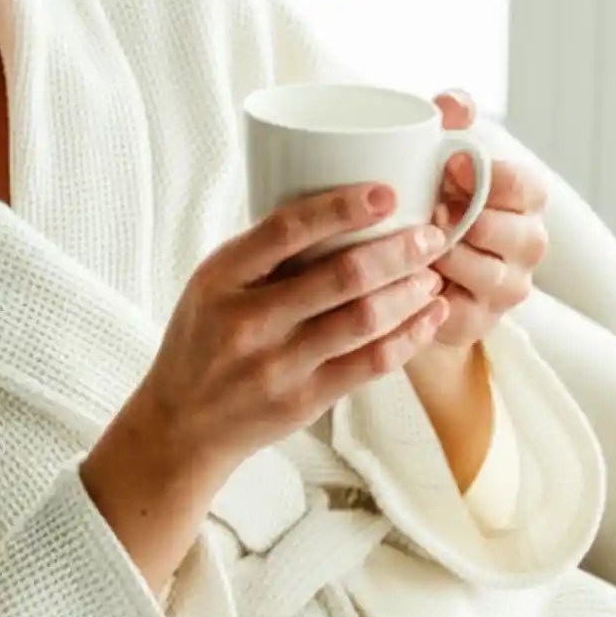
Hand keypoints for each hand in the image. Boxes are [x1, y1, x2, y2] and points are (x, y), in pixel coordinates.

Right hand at [112, 183, 449, 480]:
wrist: (182, 423)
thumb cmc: (203, 341)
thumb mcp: (212, 285)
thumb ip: (263, 254)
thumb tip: (337, 207)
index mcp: (222, 278)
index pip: (287, 229)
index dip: (342, 207)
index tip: (386, 193)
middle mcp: (248, 321)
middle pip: (340, 275)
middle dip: (398, 251)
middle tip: (432, 236)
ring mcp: (277, 364)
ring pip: (364, 319)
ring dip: (409, 292)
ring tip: (432, 274)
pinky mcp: (303, 400)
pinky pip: (370, 363)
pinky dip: (408, 336)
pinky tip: (429, 316)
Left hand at [423, 90, 549, 355]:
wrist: (409, 265)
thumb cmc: (432, 199)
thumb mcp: (440, 154)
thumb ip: (450, 119)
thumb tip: (452, 104)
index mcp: (527, 199)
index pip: (523, 186)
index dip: (484, 178)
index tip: (446, 168)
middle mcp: (528, 244)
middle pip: (511, 233)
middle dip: (466, 220)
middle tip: (430, 210)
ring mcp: (508, 287)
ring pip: (486, 273)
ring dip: (448, 255)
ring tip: (417, 242)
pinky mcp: (479, 322)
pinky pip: (458, 310)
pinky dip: (432, 291)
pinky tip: (409, 277)